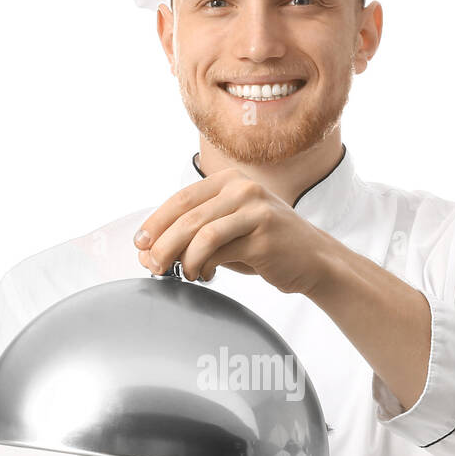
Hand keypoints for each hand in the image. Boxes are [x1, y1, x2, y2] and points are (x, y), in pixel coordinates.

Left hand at [133, 166, 335, 294]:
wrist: (315, 260)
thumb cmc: (267, 247)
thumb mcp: (230, 230)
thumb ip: (196, 234)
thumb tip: (150, 250)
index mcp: (231, 180)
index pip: (182, 199)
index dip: (156, 222)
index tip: (140, 244)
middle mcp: (243, 188)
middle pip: (186, 215)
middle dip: (162, 244)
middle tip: (152, 266)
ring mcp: (255, 209)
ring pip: (199, 233)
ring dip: (180, 258)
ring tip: (178, 274)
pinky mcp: (263, 234)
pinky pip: (218, 250)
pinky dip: (202, 266)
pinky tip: (203, 276)